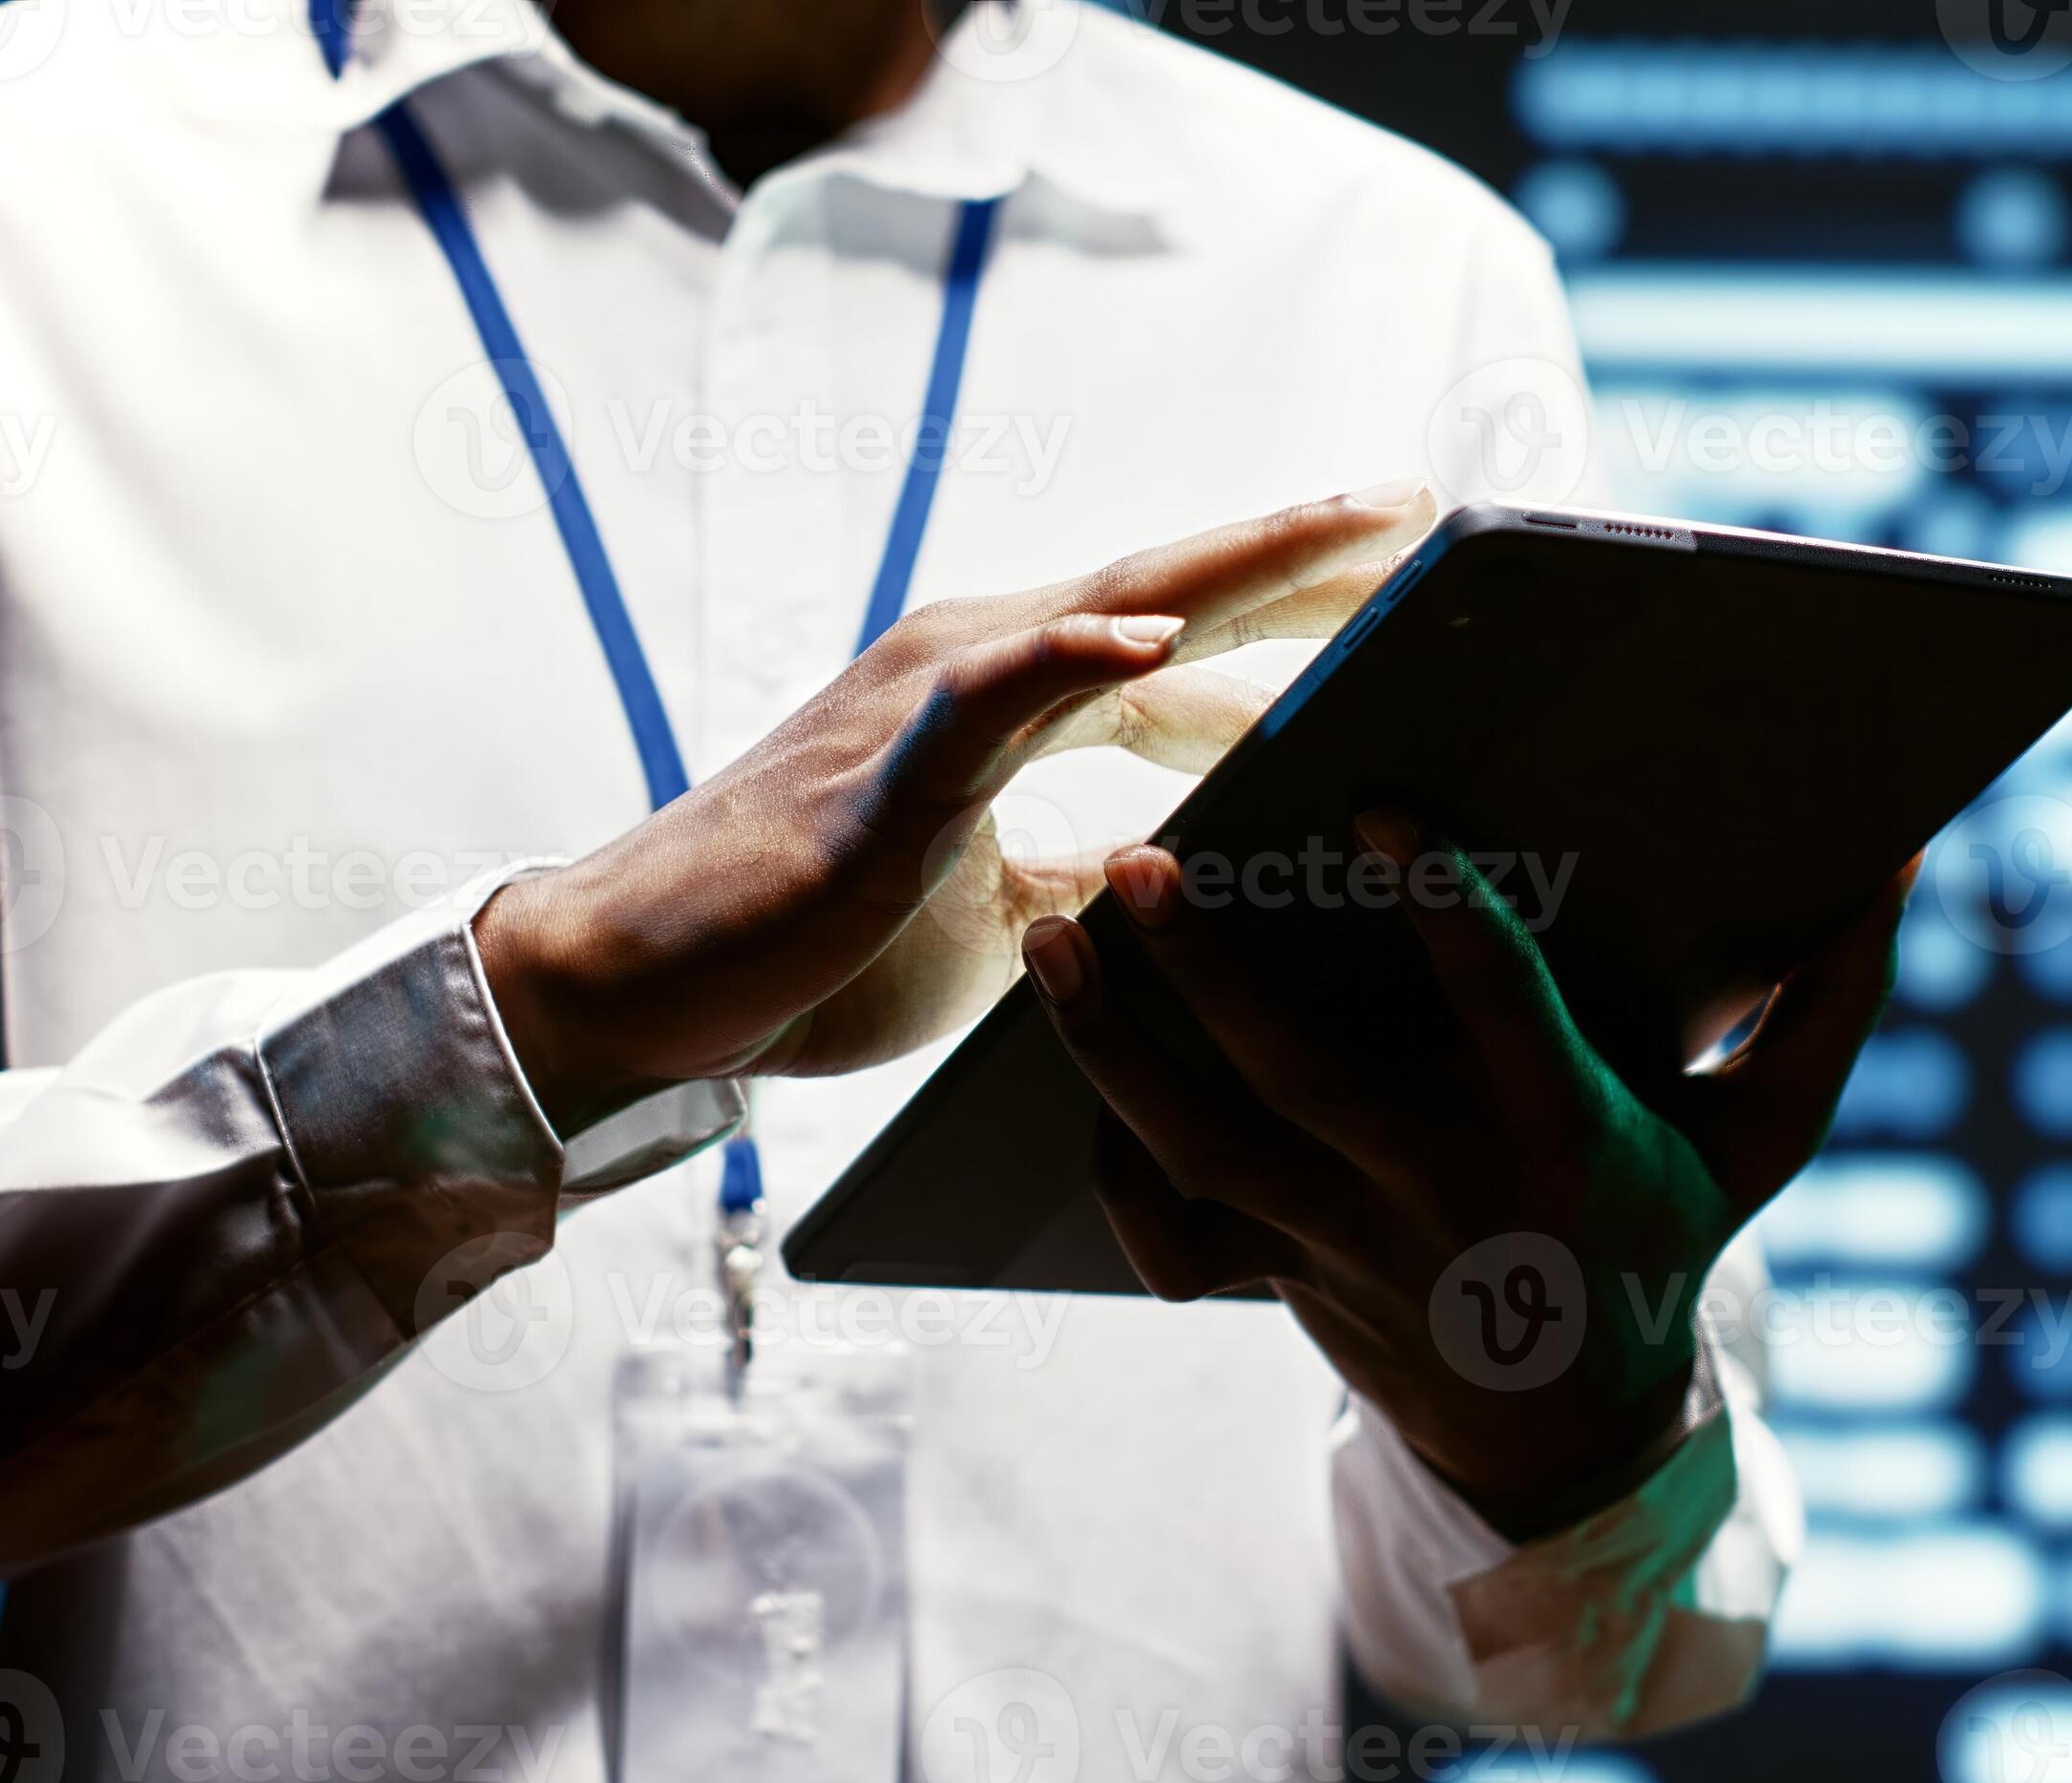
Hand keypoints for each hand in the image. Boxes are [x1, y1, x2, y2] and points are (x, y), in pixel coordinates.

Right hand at [475, 484, 1440, 1131]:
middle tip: (1427, 510)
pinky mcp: (887, 767)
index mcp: (1000, 700)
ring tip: (1356, 526)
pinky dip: (1076, 652)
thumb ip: (1088, 879)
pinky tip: (1158, 633)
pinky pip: (992, 692)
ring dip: (1239, 562)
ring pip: (1109, 605)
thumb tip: (1185, 879)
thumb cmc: (810, 948)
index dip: (1289, 613)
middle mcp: (972, 668)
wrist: (644, 982)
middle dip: (1303, 552)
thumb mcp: (997, 919)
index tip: (1404, 598)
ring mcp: (928, 702)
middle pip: (1168, 589)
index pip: (1172, 639)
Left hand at [1023, 821, 1915, 1537]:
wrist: (1563, 1439)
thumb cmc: (1658, 1243)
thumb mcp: (1760, 1139)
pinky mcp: (1270, 1280)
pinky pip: (1161, 1227)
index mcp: (1563, 1138)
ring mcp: (1340, 1245)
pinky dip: (1101, 1149)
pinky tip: (1066, 1050)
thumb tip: (1904, 859)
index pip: (1500, 1008)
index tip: (1373, 810)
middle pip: (1300, 1076)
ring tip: (1056, 932)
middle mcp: (1440, 1192)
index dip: (1441, 908)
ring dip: (1114, 1041)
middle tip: (1147, 853)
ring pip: (1198, 1142)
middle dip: (1213, 966)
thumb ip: (1830, 1005)